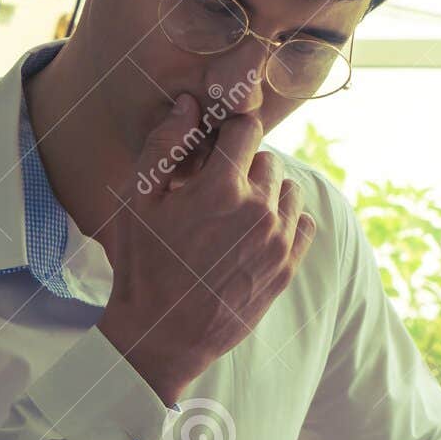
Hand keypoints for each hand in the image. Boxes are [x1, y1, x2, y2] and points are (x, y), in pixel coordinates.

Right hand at [100, 94, 314, 403]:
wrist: (163, 335)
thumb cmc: (142, 265)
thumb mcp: (137, 201)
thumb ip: (164, 146)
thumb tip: (190, 104)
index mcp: (221, 188)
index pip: (246, 128)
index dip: (228, 132)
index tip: (213, 148)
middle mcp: (258, 210)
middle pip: (268, 159)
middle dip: (243, 165)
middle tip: (215, 188)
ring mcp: (278, 241)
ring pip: (288, 189)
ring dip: (266, 191)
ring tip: (234, 213)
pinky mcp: (287, 267)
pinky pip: (303, 222)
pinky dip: (284, 219)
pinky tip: (255, 231)